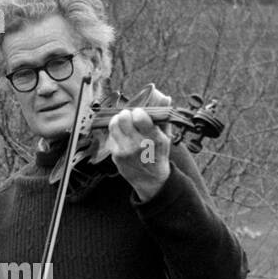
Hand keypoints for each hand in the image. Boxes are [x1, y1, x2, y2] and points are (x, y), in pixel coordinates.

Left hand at [107, 84, 170, 200]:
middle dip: (127, 114)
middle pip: (123, 118)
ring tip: (125, 123)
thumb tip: (165, 98)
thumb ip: (163, 118)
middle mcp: (138, 145)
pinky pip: (111, 135)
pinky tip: (123, 135)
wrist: (151, 180)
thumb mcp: (166, 138)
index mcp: (154, 139)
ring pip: (114, 124)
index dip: (138, 112)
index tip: (140, 114)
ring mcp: (125, 151)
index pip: (140, 117)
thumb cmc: (158, 156)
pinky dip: (116, 132)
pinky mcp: (115, 155)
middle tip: (130, 117)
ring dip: (119, 120)